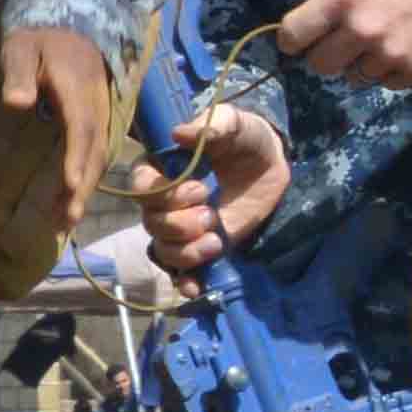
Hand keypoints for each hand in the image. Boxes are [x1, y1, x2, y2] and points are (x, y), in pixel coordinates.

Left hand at [0, 25, 123, 255]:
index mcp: (77, 88)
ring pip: (98, 155)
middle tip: (68, 220)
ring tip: (68, 221)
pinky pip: (95, 151)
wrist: (68, 22)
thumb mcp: (20, 48)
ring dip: (85, 188)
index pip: (81, 128)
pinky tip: (73, 197)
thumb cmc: (37, 38)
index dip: (77, 157)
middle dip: (83, 187)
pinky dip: (86, 177)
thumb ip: (19, 73)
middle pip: (94, 150)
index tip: (70, 185)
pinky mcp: (96, 119)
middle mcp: (95, 104)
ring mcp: (99, 112)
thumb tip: (17, 103)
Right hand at [136, 105, 288, 280]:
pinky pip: (180, 272)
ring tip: (216, 240)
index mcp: (161, 169)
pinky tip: (194, 288)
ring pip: (163, 250)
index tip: (198, 187)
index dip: (164, 195)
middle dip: (180, 224)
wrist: (271, 165)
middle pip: (151, 224)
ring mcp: (181, 228)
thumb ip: (211, 125)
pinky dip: (184, 282)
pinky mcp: (200, 247)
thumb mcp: (234, 123)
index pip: (140, 188)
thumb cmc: (245, 138)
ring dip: (187, 252)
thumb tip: (180, 134)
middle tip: (211, 212)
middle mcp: (163, 202)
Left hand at [271, 0, 411, 89]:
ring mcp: (389, 53)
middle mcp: (361, 29)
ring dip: (363, 64)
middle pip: (319, 65)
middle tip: (344, 44)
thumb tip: (312, 27)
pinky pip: (386, 83)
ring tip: (386, 40)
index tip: (298, 42)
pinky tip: (406, 48)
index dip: (292, 40)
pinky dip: (392, 71)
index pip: (293, 34)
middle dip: (327, 56)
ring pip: (354, 77)